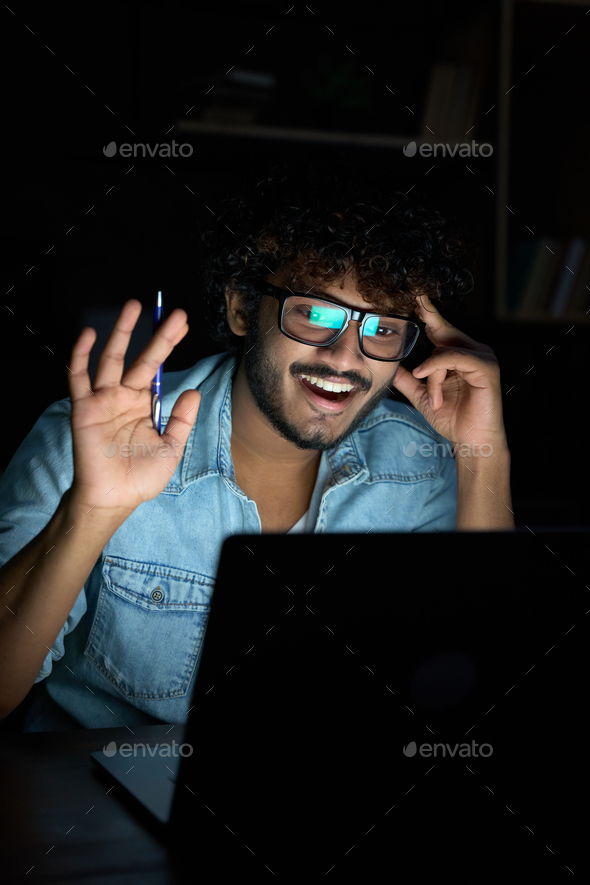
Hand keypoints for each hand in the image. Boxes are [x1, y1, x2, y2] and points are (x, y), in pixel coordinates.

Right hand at [67, 299, 200, 514]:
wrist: (114, 498)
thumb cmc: (140, 477)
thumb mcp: (171, 448)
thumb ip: (181, 419)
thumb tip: (194, 391)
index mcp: (144, 405)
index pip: (159, 369)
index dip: (169, 346)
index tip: (183, 325)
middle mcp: (124, 397)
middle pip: (141, 359)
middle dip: (157, 336)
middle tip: (174, 314)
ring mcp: (103, 400)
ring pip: (111, 359)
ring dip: (121, 333)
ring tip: (134, 307)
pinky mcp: (84, 409)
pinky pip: (78, 378)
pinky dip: (80, 355)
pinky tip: (89, 334)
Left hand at [391, 294, 507, 452]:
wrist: (472, 441)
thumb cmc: (453, 419)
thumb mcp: (422, 396)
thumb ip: (408, 379)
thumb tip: (389, 366)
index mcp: (459, 355)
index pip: (439, 329)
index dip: (426, 313)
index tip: (413, 296)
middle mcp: (473, 350)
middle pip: (441, 332)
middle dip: (427, 316)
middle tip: (414, 295)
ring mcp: (482, 357)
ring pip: (444, 350)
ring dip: (431, 374)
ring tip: (432, 398)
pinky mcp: (487, 367)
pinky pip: (454, 358)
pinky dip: (437, 368)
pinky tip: (425, 376)